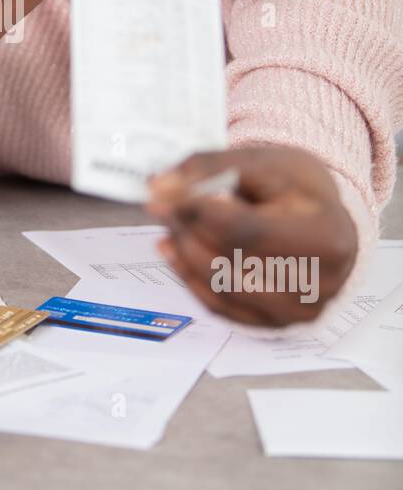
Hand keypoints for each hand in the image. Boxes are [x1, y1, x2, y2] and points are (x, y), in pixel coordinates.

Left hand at [145, 146, 357, 326]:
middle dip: (186, 229)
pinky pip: (218, 306)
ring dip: (183, 252)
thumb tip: (160, 186)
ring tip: (170, 222)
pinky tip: (175, 250)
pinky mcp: (273, 325)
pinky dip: (189, 277)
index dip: (198, 212)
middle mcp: (316, 284)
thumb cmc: (301, 193)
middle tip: (161, 203)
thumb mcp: (264, 164)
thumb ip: (211, 168)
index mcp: (325, 237)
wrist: (329, 227)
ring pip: (219, 286)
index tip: (162, 193)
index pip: (248, 230)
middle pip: (230, 259)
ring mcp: (295, 312)